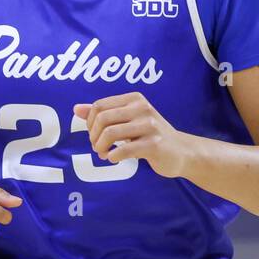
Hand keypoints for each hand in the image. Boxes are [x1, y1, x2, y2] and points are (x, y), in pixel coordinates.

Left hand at [74, 92, 194, 178]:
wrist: (182, 151)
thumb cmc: (150, 135)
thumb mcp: (128, 120)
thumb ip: (103, 113)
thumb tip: (76, 108)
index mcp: (134, 99)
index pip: (99, 106)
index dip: (90, 123)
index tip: (94, 134)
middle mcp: (142, 108)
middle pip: (102, 118)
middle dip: (94, 136)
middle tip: (97, 147)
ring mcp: (150, 126)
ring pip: (110, 133)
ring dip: (101, 147)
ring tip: (104, 154)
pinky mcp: (154, 144)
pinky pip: (124, 150)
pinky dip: (113, 156)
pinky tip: (114, 158)